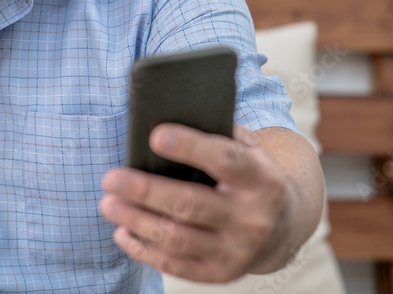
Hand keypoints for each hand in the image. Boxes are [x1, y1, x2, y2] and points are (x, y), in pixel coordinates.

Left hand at [99, 124, 301, 281]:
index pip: (226, 160)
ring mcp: (237, 250)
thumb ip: (218, 133)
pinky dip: (143, 250)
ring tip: (108, 204)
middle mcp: (252, 218)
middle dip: (145, 191)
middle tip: (110, 178)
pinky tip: (122, 232)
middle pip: (191, 204)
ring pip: (177, 238)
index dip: (190, 147)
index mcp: (262, 179)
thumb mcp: (249, 149)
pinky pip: (175, 265)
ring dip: (136, 221)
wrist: (283, 228)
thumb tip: (166, 119)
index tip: (155, 136)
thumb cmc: (251, 177)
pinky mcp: (220, 273)